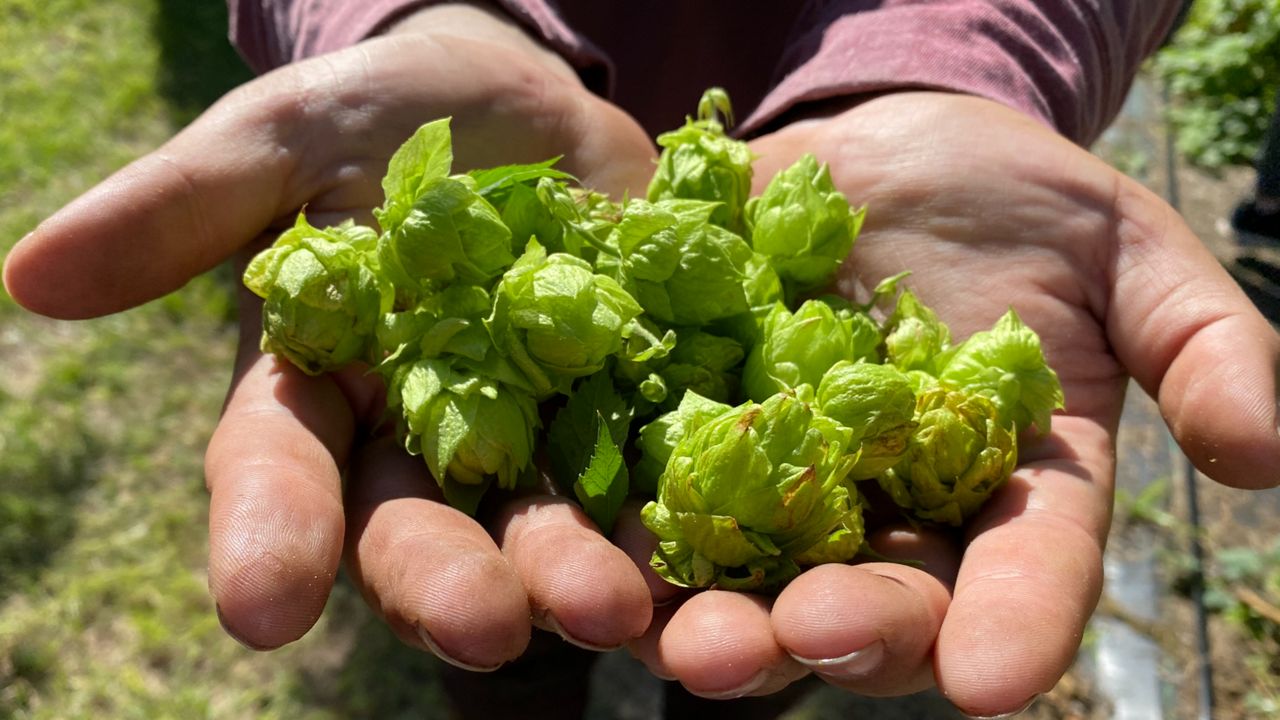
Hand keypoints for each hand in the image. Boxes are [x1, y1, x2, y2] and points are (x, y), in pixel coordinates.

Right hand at [3, 4, 658, 669]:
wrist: (537, 106)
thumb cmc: (396, 115)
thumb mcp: (296, 133)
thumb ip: (191, 204)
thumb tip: (30, 277)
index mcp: (323, 387)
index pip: (280, 471)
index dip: (268, 535)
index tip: (259, 607)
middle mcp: (424, 441)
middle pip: (423, 526)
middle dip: (446, 581)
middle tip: (482, 630)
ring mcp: (538, 438)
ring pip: (549, 528)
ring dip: (578, 577)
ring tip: (615, 612)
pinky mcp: (639, 416)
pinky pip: (666, 479)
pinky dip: (688, 521)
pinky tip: (719, 563)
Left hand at [624, 91, 1279, 714]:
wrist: (889, 147)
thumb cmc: (1024, 205)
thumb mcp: (1128, 254)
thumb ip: (1200, 346)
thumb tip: (1262, 453)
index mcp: (994, 492)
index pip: (1017, 576)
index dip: (1013, 630)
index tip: (997, 685)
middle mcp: (878, 507)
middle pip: (861, 594)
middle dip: (834, 630)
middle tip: (798, 646)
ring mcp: (769, 467)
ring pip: (738, 565)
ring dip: (702, 610)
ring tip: (674, 636)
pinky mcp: (675, 408)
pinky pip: (634, 471)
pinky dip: (604, 511)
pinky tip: (575, 544)